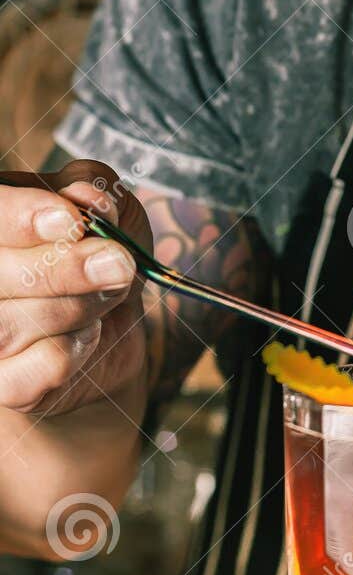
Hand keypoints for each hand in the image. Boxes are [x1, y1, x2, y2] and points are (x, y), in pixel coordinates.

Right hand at [0, 160, 148, 417]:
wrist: (106, 335)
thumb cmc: (96, 263)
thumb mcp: (106, 210)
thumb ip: (93, 189)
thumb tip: (84, 198)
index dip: (21, 217)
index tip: (71, 221)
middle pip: (0, 273)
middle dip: (69, 267)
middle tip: (119, 262)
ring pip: (23, 320)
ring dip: (83, 305)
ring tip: (103, 297)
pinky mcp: (2, 386)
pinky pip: (48, 363)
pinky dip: (81, 346)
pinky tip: (86, 335)